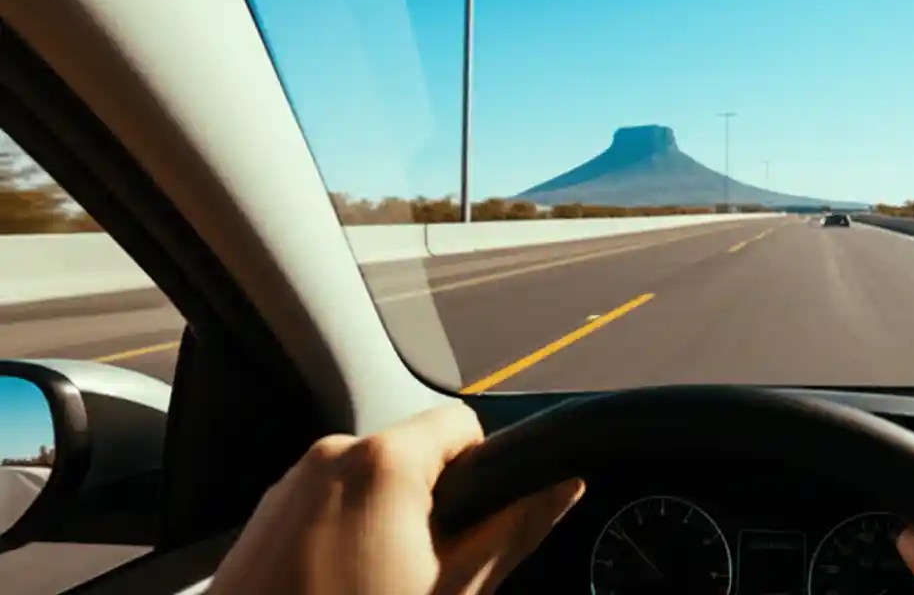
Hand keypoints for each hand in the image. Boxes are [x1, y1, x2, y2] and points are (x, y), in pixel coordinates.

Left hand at [209, 403, 583, 594]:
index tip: (475, 526)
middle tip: (428, 573)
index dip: (483, 474)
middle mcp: (329, 456)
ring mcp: (287, 487)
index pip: (461, 424)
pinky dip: (345, 538)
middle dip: (432, 505)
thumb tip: (563, 489)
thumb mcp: (454, 590)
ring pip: (369, 484)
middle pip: (413, 455)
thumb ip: (514, 530)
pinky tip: (343, 590)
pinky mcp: (259, 520)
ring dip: (387, 523)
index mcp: (381, 463)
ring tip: (379, 588)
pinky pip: (325, 507)